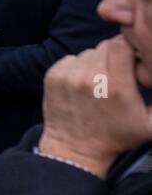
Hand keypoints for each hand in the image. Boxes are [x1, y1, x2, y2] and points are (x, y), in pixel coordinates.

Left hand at [37, 37, 151, 178]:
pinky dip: (78, 66)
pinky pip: (71, 58)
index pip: (121, 45)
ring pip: (88, 53)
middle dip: (115, 56)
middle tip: (117, 73)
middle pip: (105, 46)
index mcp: (116, 86)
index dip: (128, 48)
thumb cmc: (115, 137)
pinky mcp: (53, 76)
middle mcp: (91, 77)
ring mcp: (69, 75)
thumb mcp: (148, 125)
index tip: (132, 60)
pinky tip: (83, 83)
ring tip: (99, 81)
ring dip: (96, 62)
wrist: (75, 149)